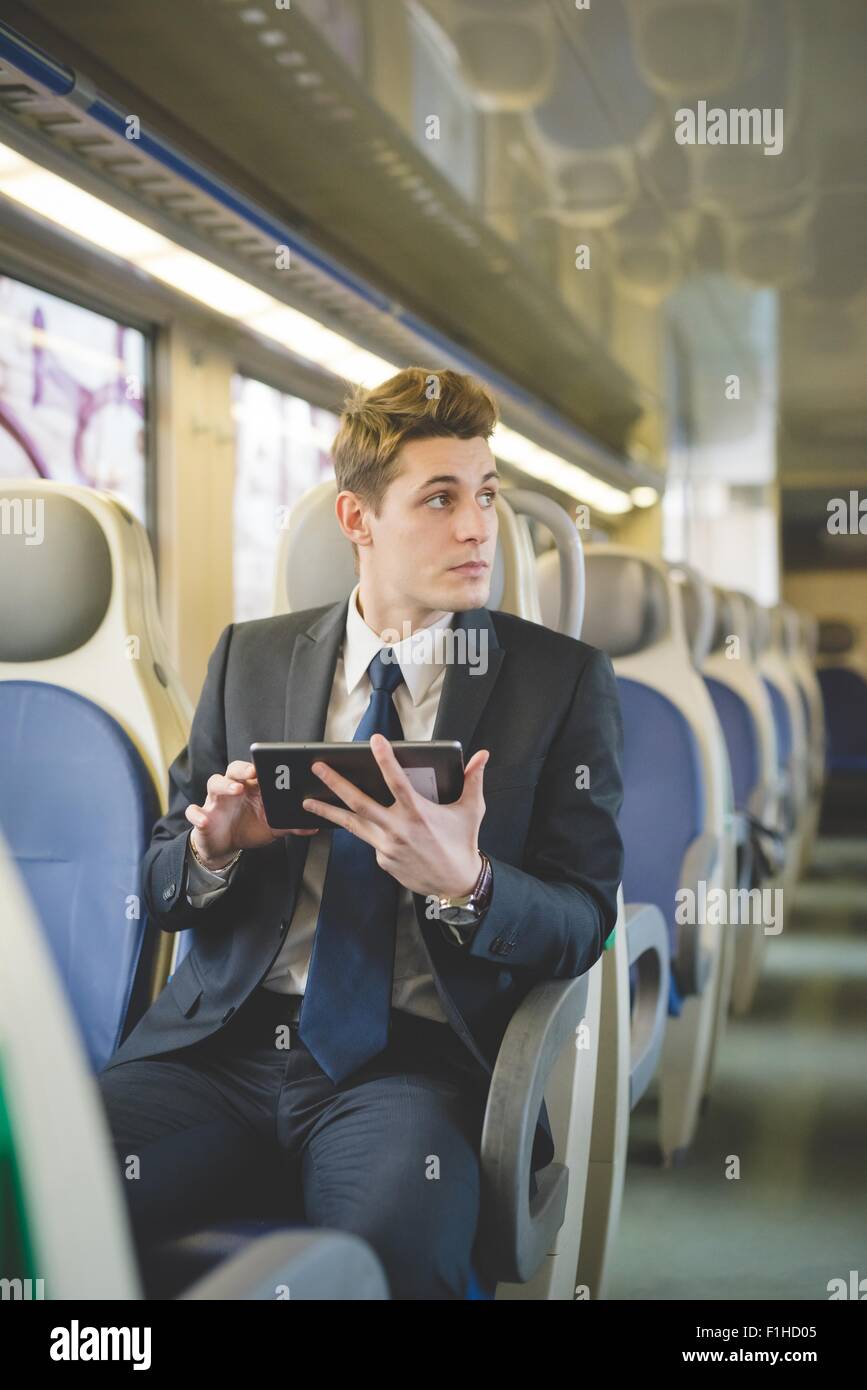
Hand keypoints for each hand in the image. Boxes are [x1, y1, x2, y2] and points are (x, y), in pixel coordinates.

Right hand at [185, 760, 317, 867]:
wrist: (225, 846)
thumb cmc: (248, 828)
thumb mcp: (272, 828)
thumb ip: (290, 825)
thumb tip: (312, 826)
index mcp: (250, 788)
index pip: (253, 770)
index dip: (260, 766)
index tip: (271, 767)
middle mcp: (231, 789)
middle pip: (233, 770)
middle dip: (242, 770)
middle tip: (253, 773)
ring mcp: (215, 801)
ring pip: (214, 784)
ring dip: (223, 785)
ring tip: (235, 789)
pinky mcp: (202, 817)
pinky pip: (194, 812)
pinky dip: (197, 815)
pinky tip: (203, 820)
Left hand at [301, 734, 487, 898]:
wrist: (456, 882)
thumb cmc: (463, 843)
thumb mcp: (472, 809)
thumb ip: (473, 780)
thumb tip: (483, 756)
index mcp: (418, 812)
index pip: (396, 780)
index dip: (385, 758)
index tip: (374, 741)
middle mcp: (398, 828)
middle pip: (359, 802)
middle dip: (335, 783)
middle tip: (317, 768)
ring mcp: (387, 846)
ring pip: (352, 824)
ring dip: (328, 812)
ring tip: (308, 801)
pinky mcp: (383, 859)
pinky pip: (370, 839)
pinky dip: (364, 829)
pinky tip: (356, 822)